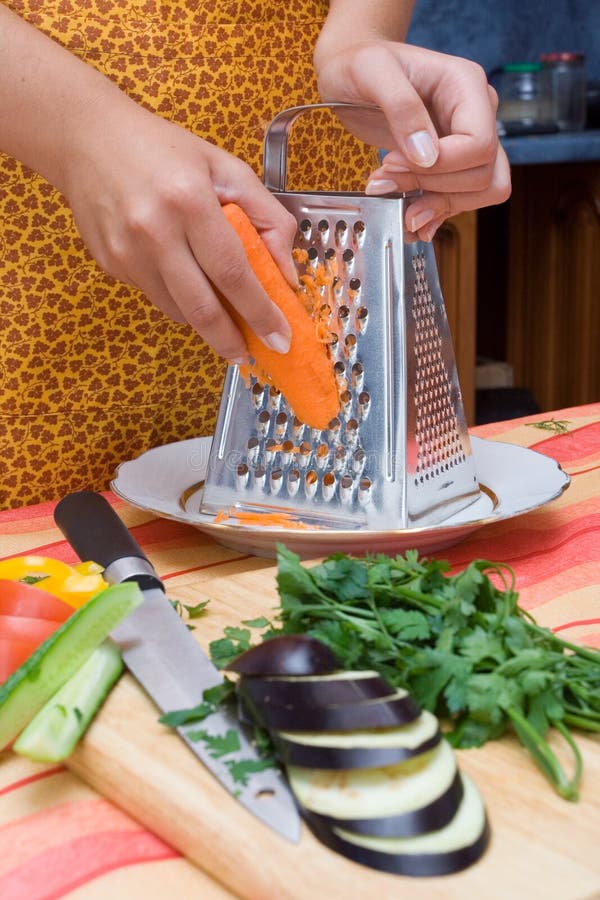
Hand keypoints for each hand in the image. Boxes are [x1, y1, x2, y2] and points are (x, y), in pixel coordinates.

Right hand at [61, 95, 297, 360]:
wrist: (86, 138)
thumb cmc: (163, 149)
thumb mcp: (226, 168)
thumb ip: (266, 216)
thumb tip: (287, 271)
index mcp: (188, 201)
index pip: (233, 273)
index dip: (259, 313)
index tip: (280, 338)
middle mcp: (154, 232)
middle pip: (202, 309)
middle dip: (232, 341)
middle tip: (252, 356)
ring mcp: (128, 253)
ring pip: (178, 310)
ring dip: (207, 322)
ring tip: (226, 320)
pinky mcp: (112, 265)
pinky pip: (156, 297)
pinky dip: (180, 300)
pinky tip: (186, 280)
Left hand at [315, 41, 510, 240]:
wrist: (350, 72)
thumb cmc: (359, 63)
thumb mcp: (371, 72)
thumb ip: (402, 107)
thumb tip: (427, 155)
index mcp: (466, 85)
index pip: (480, 144)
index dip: (442, 166)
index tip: (395, 162)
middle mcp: (476, 113)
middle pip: (484, 173)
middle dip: (434, 189)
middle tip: (386, 182)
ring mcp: (467, 139)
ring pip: (482, 190)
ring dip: (439, 205)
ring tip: (397, 202)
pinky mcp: (452, 161)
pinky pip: (462, 197)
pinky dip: (436, 211)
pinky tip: (409, 213)